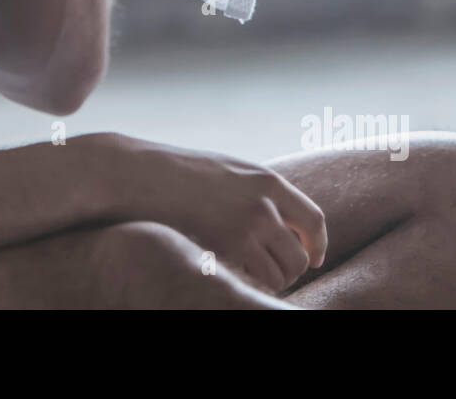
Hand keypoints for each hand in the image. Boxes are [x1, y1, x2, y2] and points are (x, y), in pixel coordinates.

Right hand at [111, 135, 328, 296]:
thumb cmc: (176, 172)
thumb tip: (277, 219)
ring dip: (270, 281)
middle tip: (270, 273)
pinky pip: (254, 280)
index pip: (314, 219)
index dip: (317, 245)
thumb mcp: (228, 170)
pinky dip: (249, 284)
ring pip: (281, 274)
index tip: (313, 257)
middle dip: (290, 270)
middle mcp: (263, 204)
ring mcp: (245, 227)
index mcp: (267, 181)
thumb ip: (256, 191)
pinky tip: (230, 275)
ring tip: (248, 276)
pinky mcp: (223, 246)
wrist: (138, 172)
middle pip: (300, 255)